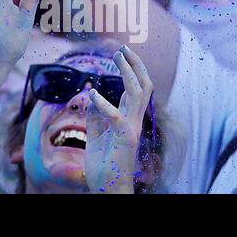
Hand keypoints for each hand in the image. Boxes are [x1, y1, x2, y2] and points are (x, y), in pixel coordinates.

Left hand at [84, 45, 153, 193]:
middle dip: (135, 65)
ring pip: (137, 95)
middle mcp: (134, 122)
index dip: (132, 70)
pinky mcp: (124, 140)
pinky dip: (105, 104)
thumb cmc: (103, 164)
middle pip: (143, 87)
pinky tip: (93, 94)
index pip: (135, 90)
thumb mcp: (97, 134)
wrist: (108, 188)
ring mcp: (131, 130)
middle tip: (123, 48)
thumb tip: (93, 95)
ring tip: (117, 58)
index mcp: (128, 119)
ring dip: (128, 74)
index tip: (122, 53)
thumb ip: (97, 116)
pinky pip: (117, 118)